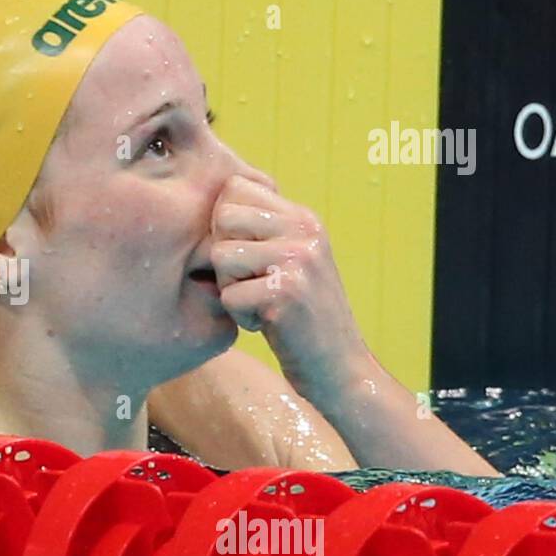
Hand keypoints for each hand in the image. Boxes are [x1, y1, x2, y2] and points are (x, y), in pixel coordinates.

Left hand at [208, 174, 369, 404]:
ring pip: (221, 256)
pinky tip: (269, 324)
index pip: (235, 187)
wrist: (341, 368)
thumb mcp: (291, 260)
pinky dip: (241, 318)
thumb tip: (214, 203)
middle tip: (252, 283)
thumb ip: (262, 230)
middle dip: (224, 256)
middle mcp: (304, 230)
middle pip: (223, 217)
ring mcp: (298, 259)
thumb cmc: (303, 317)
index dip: (225, 224)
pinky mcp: (286, 292)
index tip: (248, 256)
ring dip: (231, 288)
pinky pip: (229, 295)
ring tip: (261, 303)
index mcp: (303, 217)